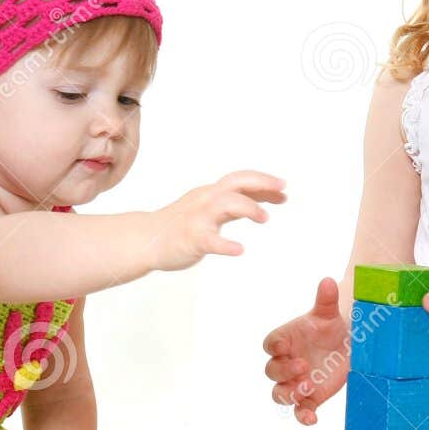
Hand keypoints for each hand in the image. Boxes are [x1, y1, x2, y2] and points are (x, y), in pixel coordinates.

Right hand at [152, 171, 285, 270]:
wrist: (144, 239)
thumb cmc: (181, 225)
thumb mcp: (210, 208)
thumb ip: (235, 204)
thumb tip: (265, 198)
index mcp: (211, 193)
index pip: (240, 180)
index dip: (263, 181)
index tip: (284, 188)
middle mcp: (205, 200)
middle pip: (235, 183)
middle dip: (261, 183)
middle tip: (283, 190)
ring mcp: (198, 219)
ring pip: (226, 204)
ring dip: (249, 208)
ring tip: (266, 218)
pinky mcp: (192, 239)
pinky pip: (211, 240)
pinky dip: (227, 245)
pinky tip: (240, 249)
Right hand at [262, 277, 349, 424]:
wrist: (347, 345)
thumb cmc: (332, 326)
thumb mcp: (330, 313)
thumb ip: (326, 299)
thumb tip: (328, 281)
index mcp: (286, 340)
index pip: (271, 344)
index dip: (275, 346)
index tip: (285, 346)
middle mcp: (286, 362)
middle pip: (272, 371)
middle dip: (284, 371)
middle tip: (304, 367)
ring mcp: (296, 382)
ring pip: (280, 394)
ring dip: (289, 394)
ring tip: (308, 387)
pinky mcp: (310, 397)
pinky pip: (299, 411)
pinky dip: (303, 416)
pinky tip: (312, 419)